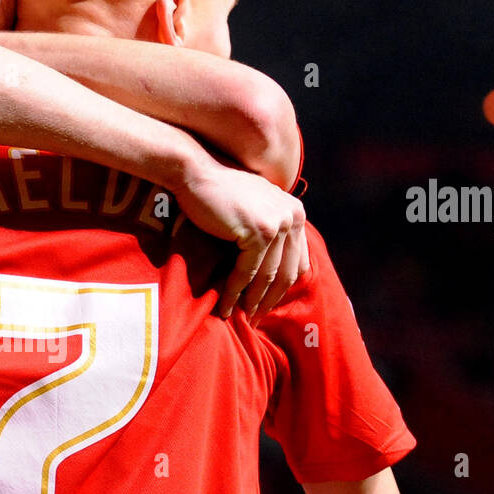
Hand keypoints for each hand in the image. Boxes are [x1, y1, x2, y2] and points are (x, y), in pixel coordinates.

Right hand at [175, 159, 307, 317]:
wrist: (195, 173)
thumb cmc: (218, 193)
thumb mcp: (254, 209)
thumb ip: (268, 229)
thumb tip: (270, 268)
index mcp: (296, 212)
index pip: (297, 261)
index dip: (282, 288)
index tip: (267, 305)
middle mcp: (293, 217)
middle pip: (286, 272)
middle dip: (270, 300)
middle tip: (256, 320)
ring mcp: (278, 223)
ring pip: (267, 276)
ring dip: (253, 302)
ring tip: (242, 319)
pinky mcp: (259, 232)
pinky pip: (248, 272)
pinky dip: (236, 293)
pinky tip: (226, 306)